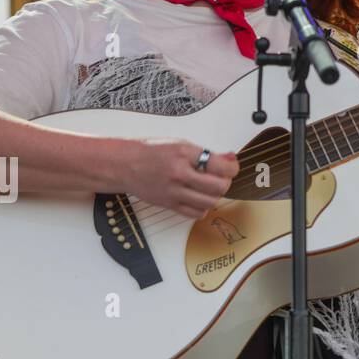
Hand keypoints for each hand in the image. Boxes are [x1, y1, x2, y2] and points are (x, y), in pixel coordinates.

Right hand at [123, 139, 238, 219]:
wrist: (126, 166)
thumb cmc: (151, 153)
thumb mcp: (180, 145)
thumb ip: (206, 154)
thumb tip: (229, 159)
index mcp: (183, 154)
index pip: (219, 165)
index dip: (232, 167)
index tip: (231, 167)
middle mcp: (178, 174)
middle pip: (217, 187)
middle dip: (225, 183)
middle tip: (221, 178)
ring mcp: (173, 192)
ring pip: (209, 202)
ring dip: (215, 196)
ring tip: (209, 188)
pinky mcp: (169, 205)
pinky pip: (196, 213)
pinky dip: (203, 208)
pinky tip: (199, 198)